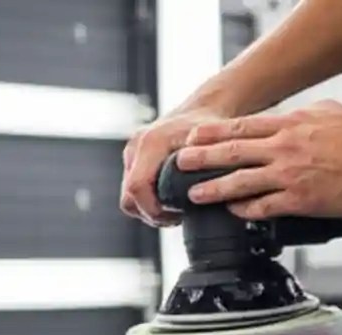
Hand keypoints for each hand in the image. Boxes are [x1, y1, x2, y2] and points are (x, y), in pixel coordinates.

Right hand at [120, 107, 227, 226]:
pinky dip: (148, 199)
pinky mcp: (134, 158)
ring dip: (149, 209)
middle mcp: (136, 146)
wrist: (204, 109)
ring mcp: (132, 152)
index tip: (176, 217)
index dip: (154, 210)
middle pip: (128, 197)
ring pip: (128, 196)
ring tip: (174, 211)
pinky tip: (169, 200)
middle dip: (151, 213)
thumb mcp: (213, 148)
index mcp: (151, 142)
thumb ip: (204, 169)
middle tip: (176, 218)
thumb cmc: (212, 127)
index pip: (137, 188)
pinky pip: (133, 187)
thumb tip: (201, 195)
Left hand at [175, 99, 341, 219]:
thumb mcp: (328, 112)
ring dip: (213, 189)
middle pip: (232, 152)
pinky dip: (244, 210)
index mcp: (290, 124)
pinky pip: (262, 207)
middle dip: (201, 158)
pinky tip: (231, 213)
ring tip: (194, 195)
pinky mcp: (299, 201)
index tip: (192, 136)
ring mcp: (290, 176)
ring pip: (240, 182)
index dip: (212, 132)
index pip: (241, 127)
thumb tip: (284, 117)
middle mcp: (284, 148)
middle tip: (180, 164)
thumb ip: (300, 115)